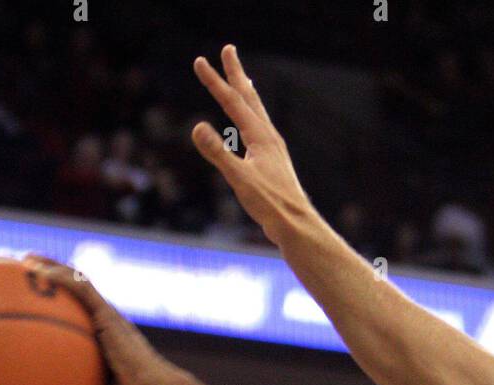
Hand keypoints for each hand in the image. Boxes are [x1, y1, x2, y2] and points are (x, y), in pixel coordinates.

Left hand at [20, 255, 186, 384]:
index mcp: (108, 335)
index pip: (83, 309)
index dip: (62, 298)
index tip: (37, 294)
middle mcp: (108, 319)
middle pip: (78, 288)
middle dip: (54, 274)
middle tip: (27, 268)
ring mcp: (108, 314)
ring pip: (78, 280)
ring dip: (52, 266)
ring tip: (27, 259)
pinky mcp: (108, 313)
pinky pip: (81, 287)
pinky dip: (58, 276)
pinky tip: (36, 270)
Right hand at [191, 44, 314, 247]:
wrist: (297, 226)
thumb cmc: (271, 205)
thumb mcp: (239, 179)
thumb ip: (217, 152)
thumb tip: (196, 126)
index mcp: (260, 136)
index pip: (232, 102)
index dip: (214, 81)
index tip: (198, 61)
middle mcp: (269, 137)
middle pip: (250, 97)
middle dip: (236, 73)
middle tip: (228, 49)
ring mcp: (273, 150)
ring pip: (257, 113)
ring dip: (247, 93)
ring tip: (244, 81)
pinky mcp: (273, 164)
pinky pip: (260, 131)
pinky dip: (253, 119)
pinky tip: (252, 128)